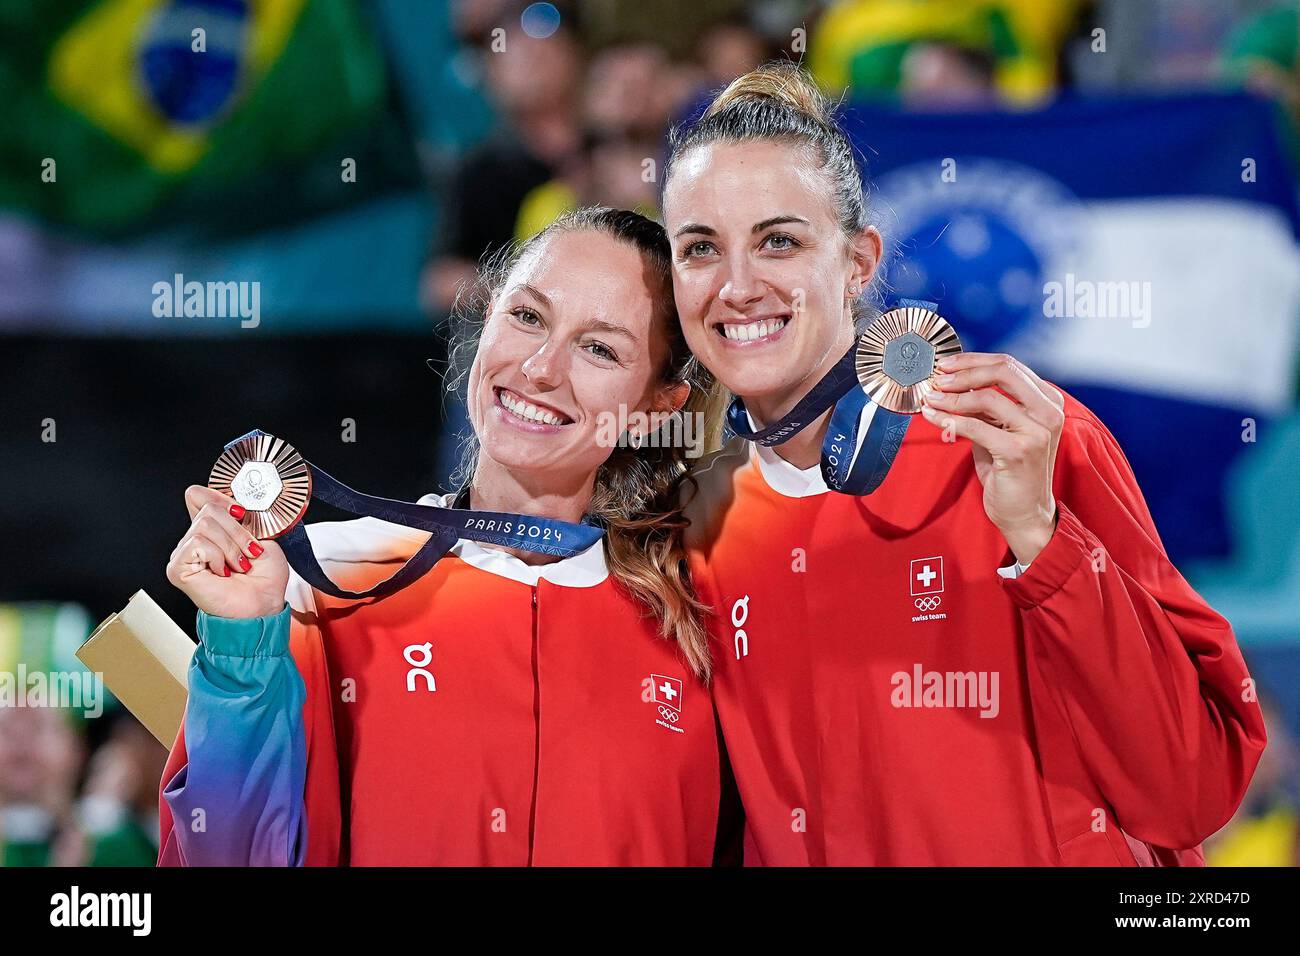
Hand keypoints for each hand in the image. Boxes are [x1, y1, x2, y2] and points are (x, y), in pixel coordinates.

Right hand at [165, 485, 288, 618]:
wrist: (264, 605)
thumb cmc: (265, 578)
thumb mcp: (262, 536)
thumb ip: (241, 516)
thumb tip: (231, 501)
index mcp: (212, 531)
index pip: (198, 495)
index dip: (221, 499)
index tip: (242, 513)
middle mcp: (195, 540)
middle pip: (208, 508)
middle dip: (237, 531)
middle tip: (249, 552)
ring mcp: (184, 554)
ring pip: (205, 525)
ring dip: (231, 546)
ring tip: (238, 565)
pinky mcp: (178, 567)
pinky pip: (198, 543)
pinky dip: (218, 556)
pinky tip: (223, 572)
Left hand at [919, 353, 1063, 564]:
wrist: (1025, 512)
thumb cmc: (1010, 470)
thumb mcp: (1001, 429)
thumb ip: (987, 405)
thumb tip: (953, 382)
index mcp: (1047, 401)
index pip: (1009, 365)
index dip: (973, 360)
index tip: (947, 365)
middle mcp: (1048, 412)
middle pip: (1002, 371)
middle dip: (964, 371)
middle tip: (938, 378)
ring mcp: (1037, 431)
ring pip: (986, 397)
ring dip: (952, 397)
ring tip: (931, 399)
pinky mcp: (1019, 451)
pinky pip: (975, 426)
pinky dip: (949, 419)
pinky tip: (933, 417)